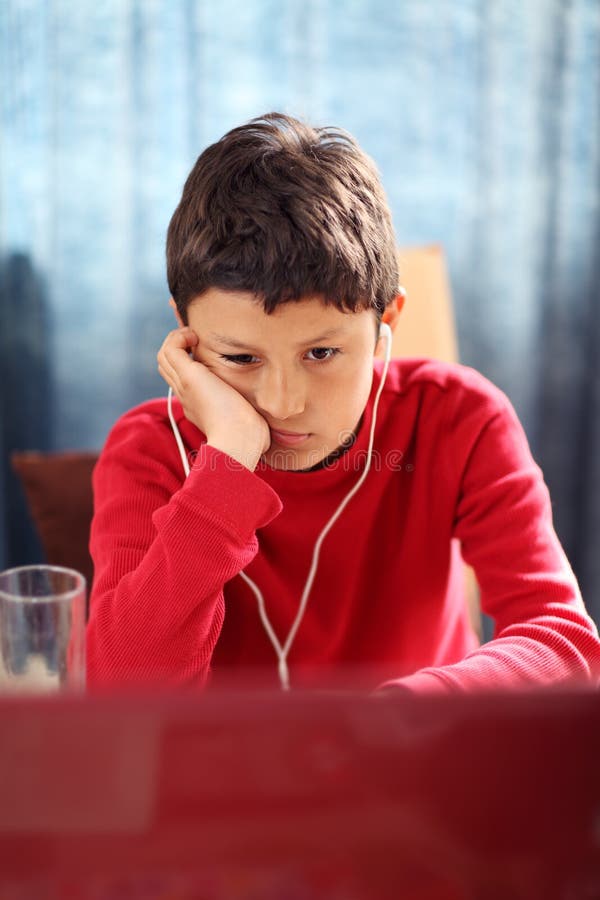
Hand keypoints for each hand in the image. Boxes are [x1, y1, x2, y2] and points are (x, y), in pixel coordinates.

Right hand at [157, 327, 270, 470]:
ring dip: (177, 341)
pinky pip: (169, 350)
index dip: (191, 362)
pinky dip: (178, 338)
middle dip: (180, 347)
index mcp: (199, 405)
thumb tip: (287, 432)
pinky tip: (196, 336)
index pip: (185, 380)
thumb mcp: (253, 422)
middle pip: (168, 366)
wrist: (238, 442)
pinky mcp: (189, 377)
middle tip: (197, 337)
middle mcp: (187, 395)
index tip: (207, 353)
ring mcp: (185, 386)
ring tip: (195, 336)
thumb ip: (260, 417)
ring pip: (164, 357)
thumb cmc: (250, 438)